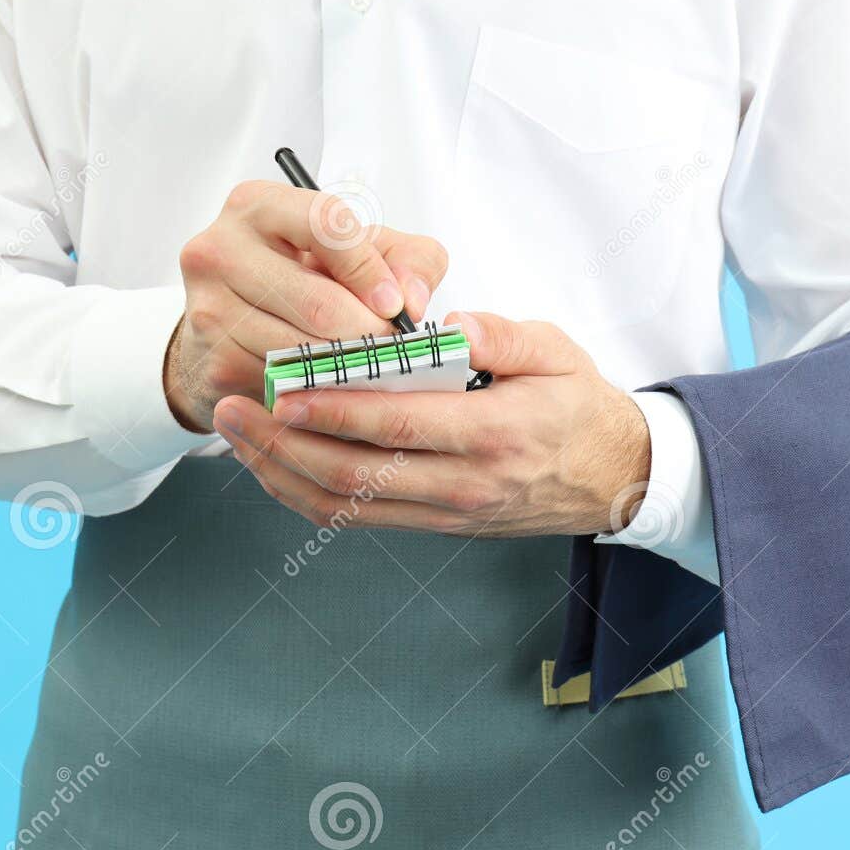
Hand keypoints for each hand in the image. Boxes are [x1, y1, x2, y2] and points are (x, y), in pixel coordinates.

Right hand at [164, 180, 448, 431]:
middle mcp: (220, 249)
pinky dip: (323, 389)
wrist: (240, 323)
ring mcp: (208, 307)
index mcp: (259, 206)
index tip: (395, 305)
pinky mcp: (213, 360)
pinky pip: (286, 384)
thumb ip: (409, 261)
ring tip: (369, 363)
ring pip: (304, 349)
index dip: (371, 270)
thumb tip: (412, 301)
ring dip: (350, 365)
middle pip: (319, 302)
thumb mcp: (368, 251)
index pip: (325, 225)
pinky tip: (335, 382)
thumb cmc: (311, 276)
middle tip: (393, 346)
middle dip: (370, 331)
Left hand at [210, 312, 652, 537]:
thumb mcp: (558, 352)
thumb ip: (502, 335)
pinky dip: (307, 495)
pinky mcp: (437, 525)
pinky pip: (360, 517)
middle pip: (354, 473)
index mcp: (495, 433)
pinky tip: (276, 464)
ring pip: (346, 504)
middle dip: (282, 440)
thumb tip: (448, 325)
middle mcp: (466, 484)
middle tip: (233, 407)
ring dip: (282, 472)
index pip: (396, 424)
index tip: (279, 384)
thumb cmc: (582, 408)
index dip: (329, 407)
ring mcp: (449, 512)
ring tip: (238, 434)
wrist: (616, 477)